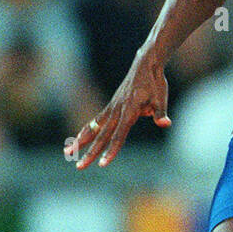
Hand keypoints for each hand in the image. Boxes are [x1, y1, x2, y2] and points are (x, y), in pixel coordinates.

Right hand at [67, 52, 170, 169]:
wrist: (145, 65)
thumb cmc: (155, 83)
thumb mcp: (161, 98)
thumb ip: (160, 113)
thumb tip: (165, 124)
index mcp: (129, 111)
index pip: (118, 136)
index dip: (111, 151)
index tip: (102, 164)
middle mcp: (116, 110)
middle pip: (101, 136)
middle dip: (90, 153)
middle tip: (79, 167)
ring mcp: (112, 108)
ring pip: (93, 128)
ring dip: (80, 141)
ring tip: (67, 152)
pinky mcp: (111, 106)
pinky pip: (96, 121)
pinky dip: (86, 130)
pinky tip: (77, 139)